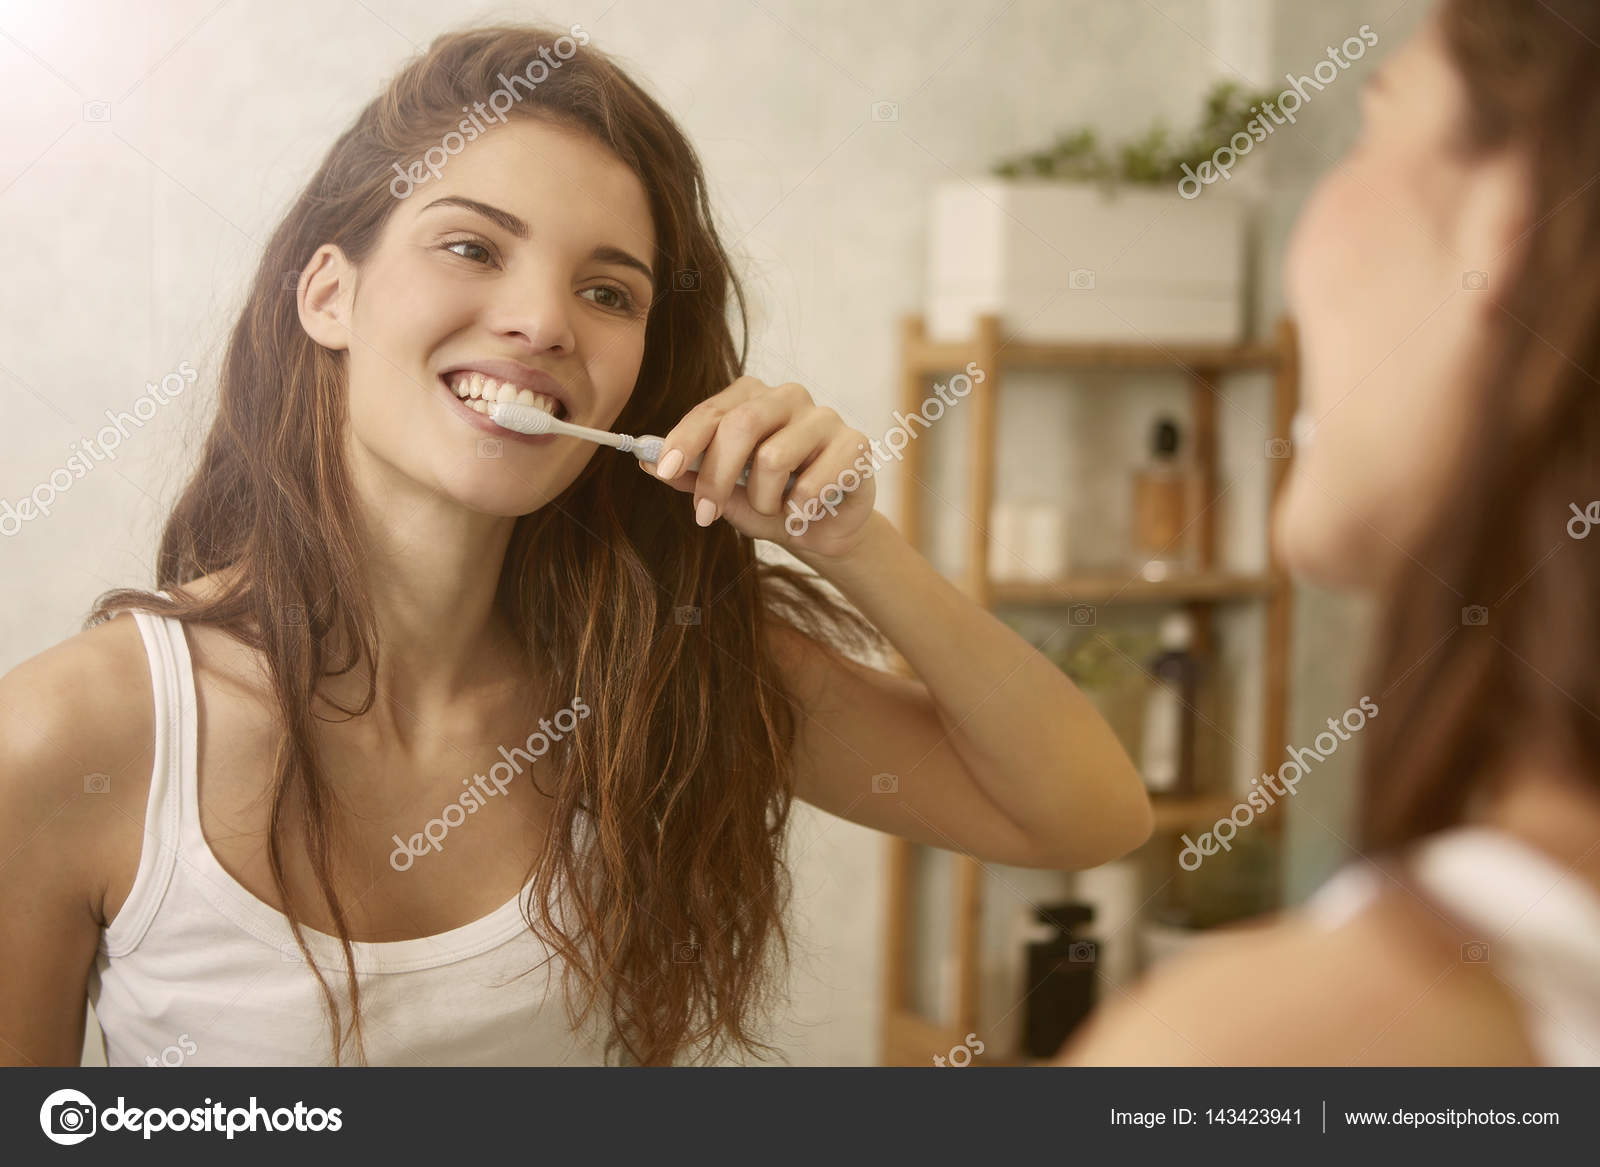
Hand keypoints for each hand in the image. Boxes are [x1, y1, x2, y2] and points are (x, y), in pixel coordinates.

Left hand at [640, 376, 877, 559]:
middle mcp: (788, 396)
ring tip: (776, 509)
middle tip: (706, 514)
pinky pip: (812, 482)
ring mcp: (824, 417)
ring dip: (764, 500)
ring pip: (773, 457)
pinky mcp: (855, 443)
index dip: (684, 440)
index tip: (663, 470)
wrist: (823, 531)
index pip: (712, 410)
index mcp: (752, 398)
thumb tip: (645, 461)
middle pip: (740, 425)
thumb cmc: (772, 503)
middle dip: (716, 477)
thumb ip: (689, 475)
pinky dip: (799, 509)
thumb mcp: (725, 494)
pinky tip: (808, 510)